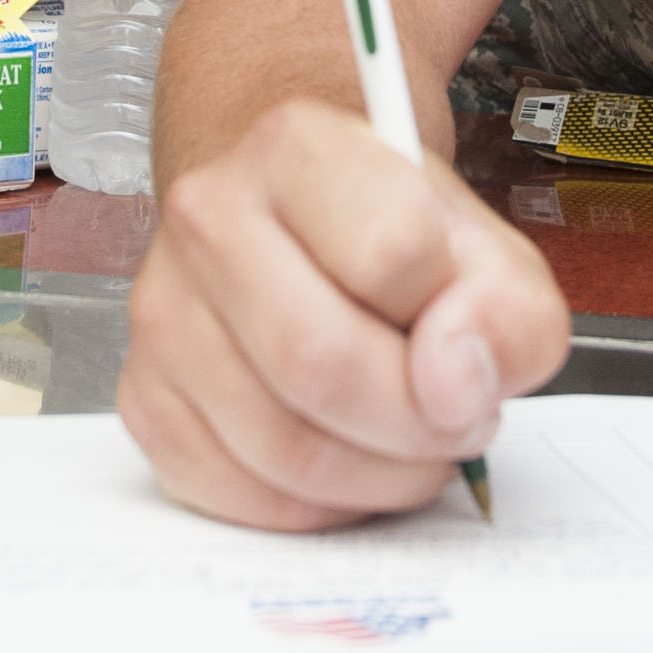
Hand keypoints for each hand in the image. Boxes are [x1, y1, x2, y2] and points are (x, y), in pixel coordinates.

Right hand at [119, 98, 571, 528]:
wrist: (304, 232)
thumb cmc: (394, 240)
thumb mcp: (489, 253)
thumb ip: (508, 311)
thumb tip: (453, 385)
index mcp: (296, 149)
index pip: (390, 255)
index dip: (453, 326)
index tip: (468, 346)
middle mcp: (208, 216)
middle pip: (318, 364)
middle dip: (414, 423)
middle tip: (451, 420)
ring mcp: (162, 309)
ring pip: (280, 447)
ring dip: (375, 474)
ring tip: (405, 436)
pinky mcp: (144, 395)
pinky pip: (238, 493)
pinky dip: (314, 504)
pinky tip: (344, 457)